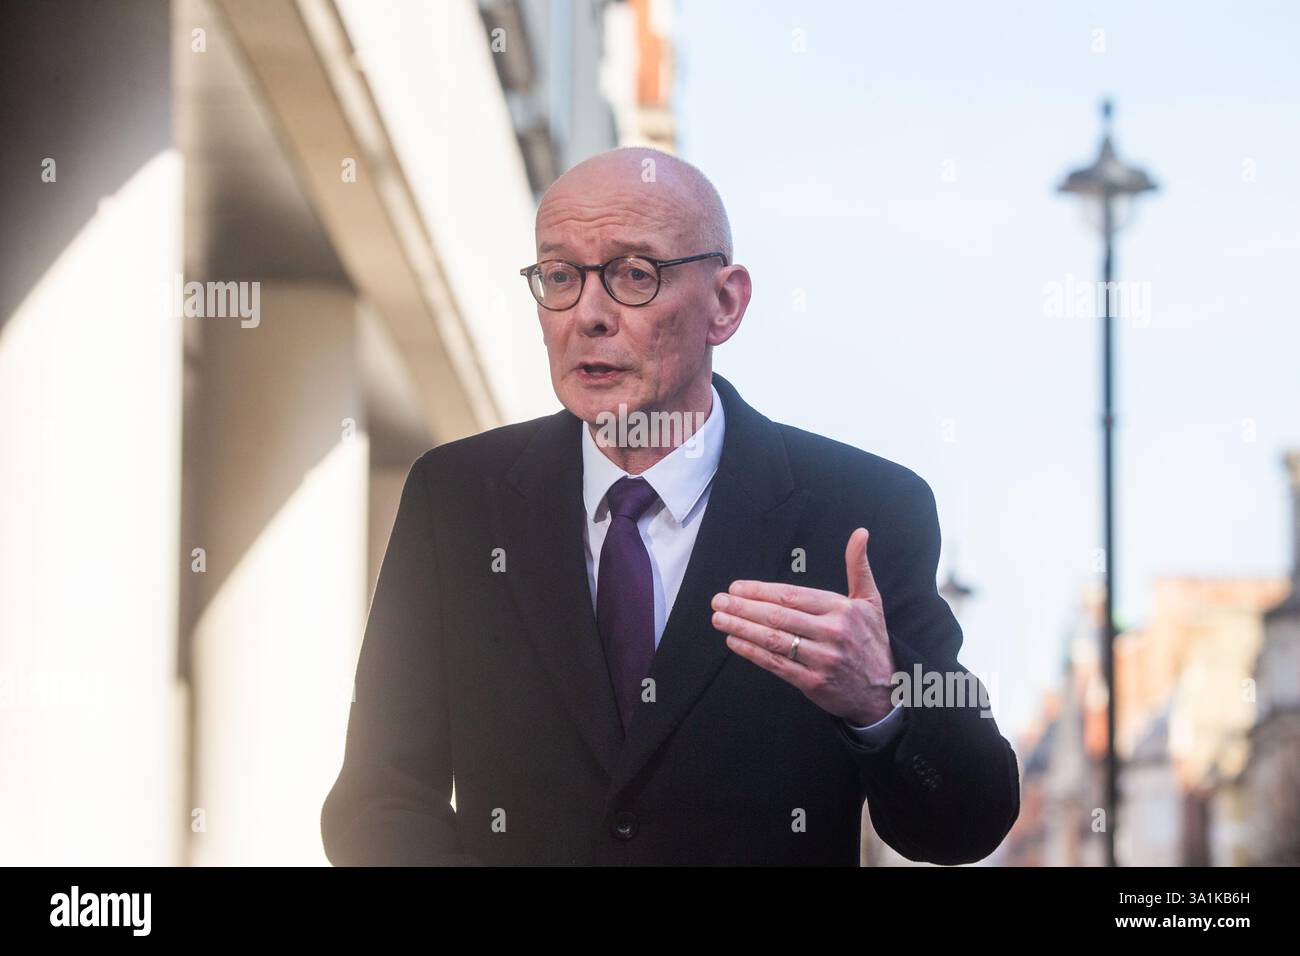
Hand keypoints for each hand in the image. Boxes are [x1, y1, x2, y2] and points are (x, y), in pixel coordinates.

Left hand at [710, 527, 895, 724]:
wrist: (884, 691)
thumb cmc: (872, 641)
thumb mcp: (871, 601)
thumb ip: (859, 566)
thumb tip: (860, 533)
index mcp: (841, 609)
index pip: (792, 596)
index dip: (761, 591)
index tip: (737, 587)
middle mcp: (832, 632)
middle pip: (778, 616)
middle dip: (743, 607)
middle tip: (718, 600)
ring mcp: (822, 658)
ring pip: (774, 640)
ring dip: (742, 628)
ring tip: (719, 619)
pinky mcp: (813, 682)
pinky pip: (776, 664)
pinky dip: (752, 652)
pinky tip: (734, 642)